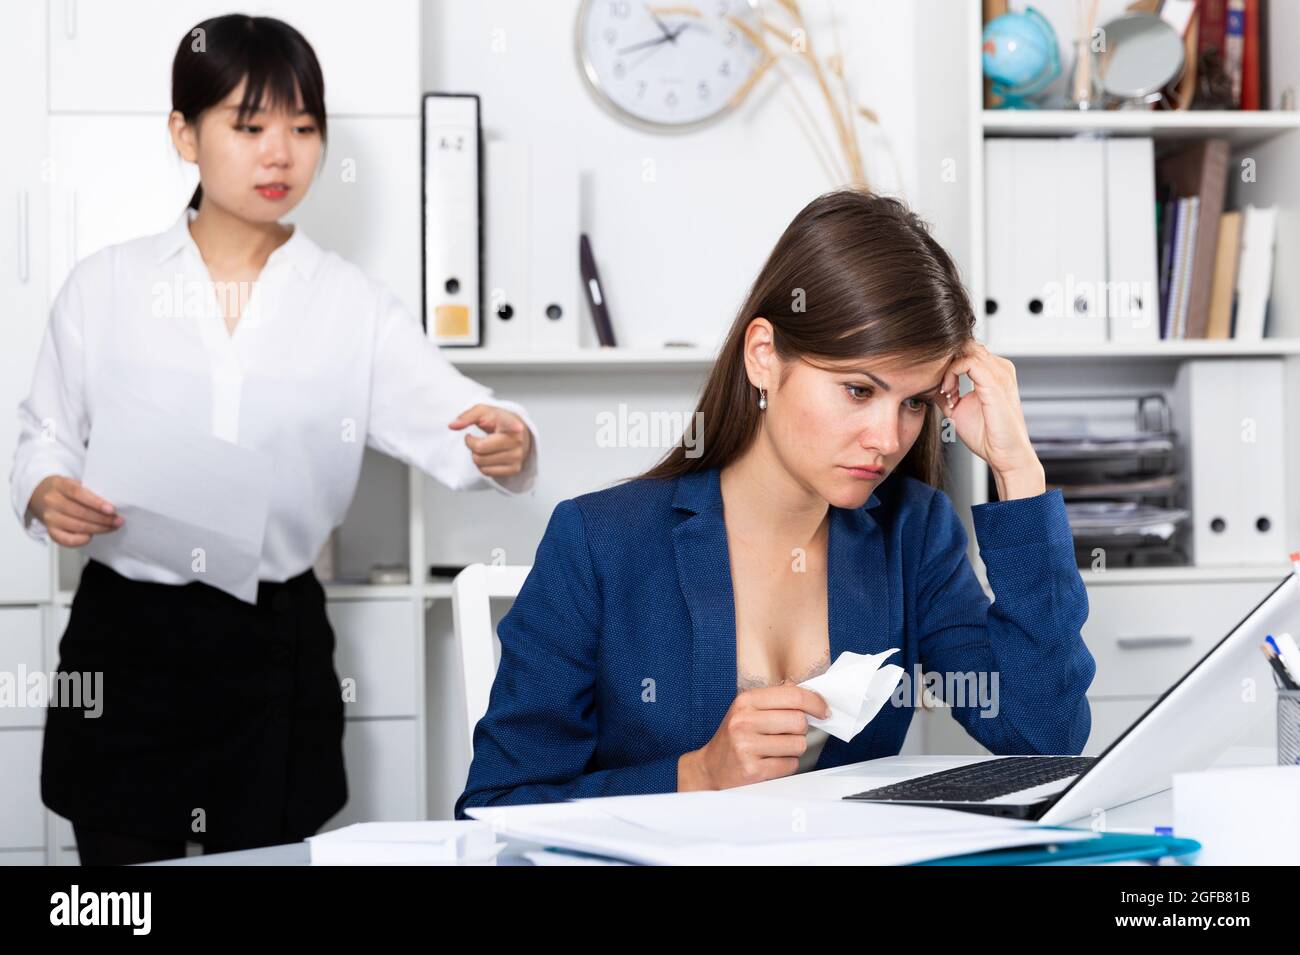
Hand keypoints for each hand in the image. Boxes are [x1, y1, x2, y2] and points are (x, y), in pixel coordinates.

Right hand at [27, 475, 123, 547]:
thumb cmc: (64, 489)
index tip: (112, 509)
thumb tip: (111, 506)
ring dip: (98, 529)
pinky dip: (80, 540)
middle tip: (118, 520)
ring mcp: (50, 517)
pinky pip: (65, 540)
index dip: (96, 503)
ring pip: (77, 526)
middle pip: (80, 513)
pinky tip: (91, 536)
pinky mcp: (50, 530)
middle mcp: (52, 501)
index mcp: (59, 485)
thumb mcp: (73, 482)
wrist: (39, 494)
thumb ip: (88, 491)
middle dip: (103, 519)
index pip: (78, 493)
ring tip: (112, 527)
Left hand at [448, 403, 532, 479]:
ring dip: (476, 455)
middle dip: (471, 444)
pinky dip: (482, 465)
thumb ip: (466, 417)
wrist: (519, 434)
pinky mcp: (514, 469)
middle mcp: (517, 440)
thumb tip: (452, 426)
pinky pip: (487, 472)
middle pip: (480, 448)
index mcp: (510, 422)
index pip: (511, 424)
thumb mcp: (483, 413)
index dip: (514, 426)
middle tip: (474, 438)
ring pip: (481, 462)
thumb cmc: (499, 422)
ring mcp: (517, 456)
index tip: (518, 427)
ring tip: (484, 447)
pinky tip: (489, 456)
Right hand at [678, 685, 830, 790]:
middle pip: (799, 721)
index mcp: (745, 701)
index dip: (815, 702)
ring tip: (775, 750)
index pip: (793, 695)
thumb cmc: (734, 738)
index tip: (824, 710)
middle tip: (788, 734)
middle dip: (800, 730)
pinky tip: (770, 763)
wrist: (710, 769)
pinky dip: (786, 765)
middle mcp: (744, 721)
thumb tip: (810, 694)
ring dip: (793, 749)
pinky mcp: (752, 770)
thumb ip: (775, 700)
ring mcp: (746, 746)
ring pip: (798, 744)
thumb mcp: (747, 711)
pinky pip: (790, 765)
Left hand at [938, 341, 1044, 498]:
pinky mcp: (995, 382)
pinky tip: (948, 391)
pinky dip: (952, 373)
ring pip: (965, 350)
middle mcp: (999, 368)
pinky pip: (968, 362)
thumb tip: (928, 385)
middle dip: (946, 361)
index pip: (966, 350)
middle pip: (966, 345)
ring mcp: (999, 373)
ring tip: (945, 390)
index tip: (939, 386)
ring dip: (947, 367)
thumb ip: (946, 393)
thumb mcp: (958, 409)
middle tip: (938, 384)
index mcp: (993, 372)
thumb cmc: (987, 436)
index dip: (947, 363)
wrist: (1004, 454)